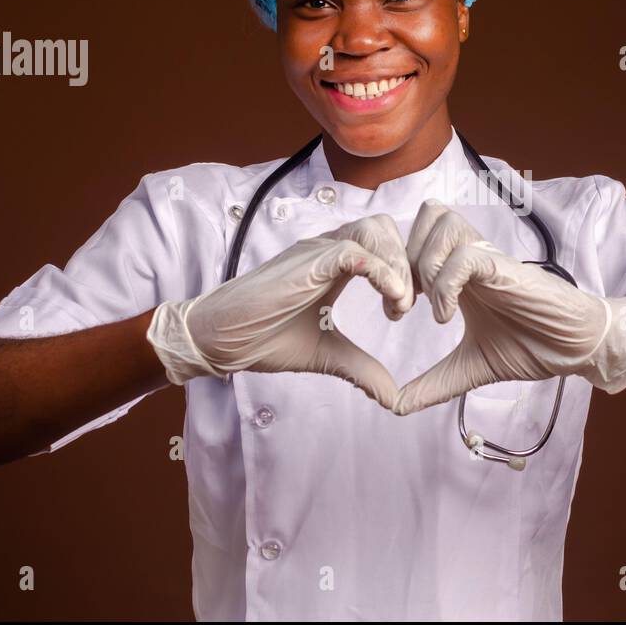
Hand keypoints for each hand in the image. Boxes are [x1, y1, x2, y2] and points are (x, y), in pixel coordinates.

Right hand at [146, 213, 412, 405]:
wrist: (219, 340)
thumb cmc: (263, 340)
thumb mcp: (326, 355)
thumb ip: (361, 368)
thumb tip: (392, 397)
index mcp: (332, 265)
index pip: (381, 244)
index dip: (402, 269)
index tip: (403, 308)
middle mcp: (327, 250)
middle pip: (384, 228)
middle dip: (406, 262)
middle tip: (405, 304)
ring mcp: (316, 251)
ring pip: (374, 230)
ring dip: (397, 264)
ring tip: (398, 304)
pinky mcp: (307, 262)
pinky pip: (355, 252)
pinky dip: (381, 272)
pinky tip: (390, 301)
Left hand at [394, 199, 625, 414]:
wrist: (575, 349)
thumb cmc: (531, 346)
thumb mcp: (470, 369)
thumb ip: (434, 384)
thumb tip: (397, 407)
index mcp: (459, 275)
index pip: (417, 237)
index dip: (395, 269)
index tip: (395, 313)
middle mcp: (471, 259)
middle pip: (427, 217)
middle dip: (402, 262)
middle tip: (404, 307)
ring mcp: (489, 260)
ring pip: (442, 223)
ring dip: (424, 265)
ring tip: (429, 307)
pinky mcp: (506, 269)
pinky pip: (465, 256)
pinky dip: (446, 284)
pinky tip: (447, 316)